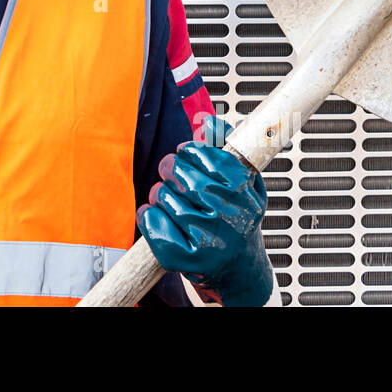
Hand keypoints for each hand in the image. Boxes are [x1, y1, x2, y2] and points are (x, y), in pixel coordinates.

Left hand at [136, 114, 274, 305]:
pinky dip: (147, 215)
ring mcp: (206, 239)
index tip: (187, 155)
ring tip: (171, 202)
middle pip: (177, 172)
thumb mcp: (244, 182)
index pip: (202, 153)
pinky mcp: (184, 258)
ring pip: (161, 195)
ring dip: (159, 194)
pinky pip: (151, 221)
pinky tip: (158, 217)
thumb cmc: (237, 219)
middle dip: (170, 169)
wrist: (239, 271)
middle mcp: (228, 215)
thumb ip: (227, 148)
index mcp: (243, 191)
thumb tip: (208, 121)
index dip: (189, 151)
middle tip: (173, 176)